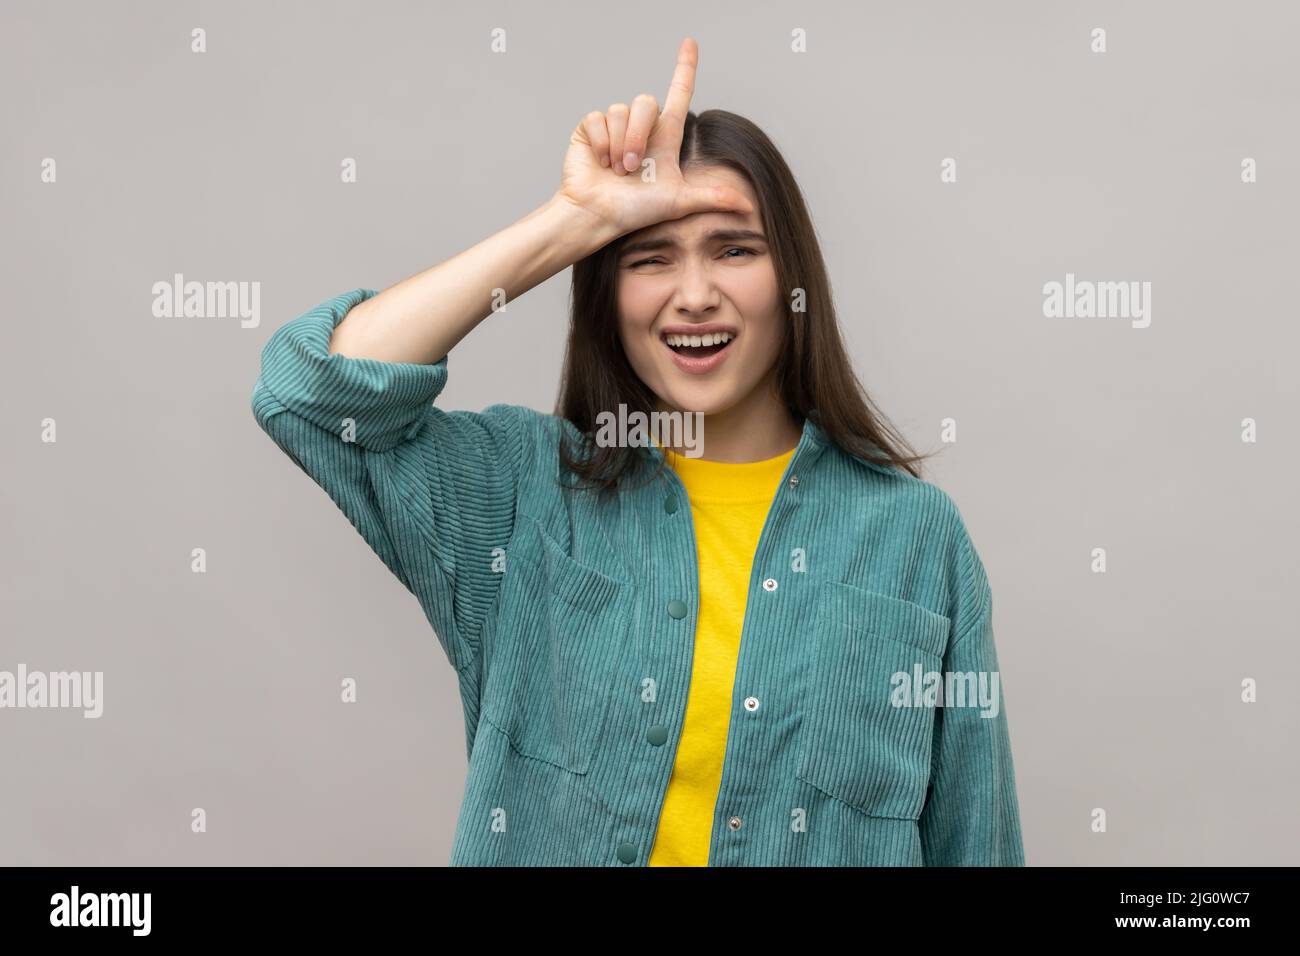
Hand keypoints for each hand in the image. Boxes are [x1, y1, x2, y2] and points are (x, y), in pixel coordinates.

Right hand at [555, 37, 754, 240]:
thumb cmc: (636, 211)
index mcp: (664, 138)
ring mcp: (614, 128)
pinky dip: (600, 143)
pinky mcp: (591, 128)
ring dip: (618, 144)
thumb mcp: (679, 202)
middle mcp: (641, 129)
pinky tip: (599, 162)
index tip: (690, 42)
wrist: (596, 215)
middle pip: (646, 103)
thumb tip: (749, 206)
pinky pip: (598, 118)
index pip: (678, 94)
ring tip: (615, 170)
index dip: (685, 68)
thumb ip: (712, 198)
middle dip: (637, 136)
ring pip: (621, 110)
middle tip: (630, 168)